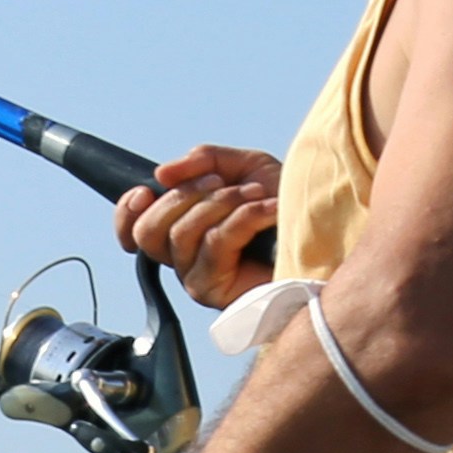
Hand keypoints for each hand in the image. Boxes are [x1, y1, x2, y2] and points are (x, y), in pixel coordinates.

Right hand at [112, 145, 280, 306]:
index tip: (145, 191)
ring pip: (182, 235)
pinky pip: (215, 244)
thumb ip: (203, 161)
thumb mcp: (244, 167)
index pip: (133, 232)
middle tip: (220, 183)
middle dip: (184, 196)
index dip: (126, 213)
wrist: (327, 234)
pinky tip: (269, 209)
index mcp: (183, 231)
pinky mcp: (218, 291)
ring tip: (256, 195)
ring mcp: (197, 279)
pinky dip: (243, 217)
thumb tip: (162, 173)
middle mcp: (183, 260)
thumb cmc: (286, 205)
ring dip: (221, 204)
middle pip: (148, 232)